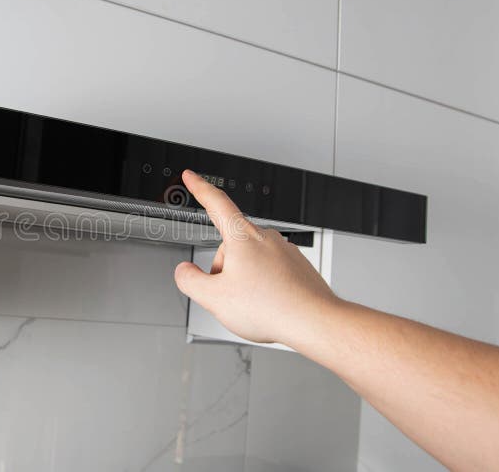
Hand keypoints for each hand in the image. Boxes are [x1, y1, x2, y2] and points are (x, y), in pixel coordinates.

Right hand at [174, 170, 338, 344]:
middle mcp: (265, 238)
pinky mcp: (296, 266)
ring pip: (249, 259)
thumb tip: (184, 271)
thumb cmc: (271, 307)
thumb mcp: (213, 298)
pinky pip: (269, 270)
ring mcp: (283, 250)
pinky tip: (267, 304)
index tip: (192, 177)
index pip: (216, 203)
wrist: (313, 321)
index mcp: (242, 238)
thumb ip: (189, 280)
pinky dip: (263, 285)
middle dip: (222, 268)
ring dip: (243, 278)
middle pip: (229, 245)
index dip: (199, 188)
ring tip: (253, 304)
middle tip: (229, 295)